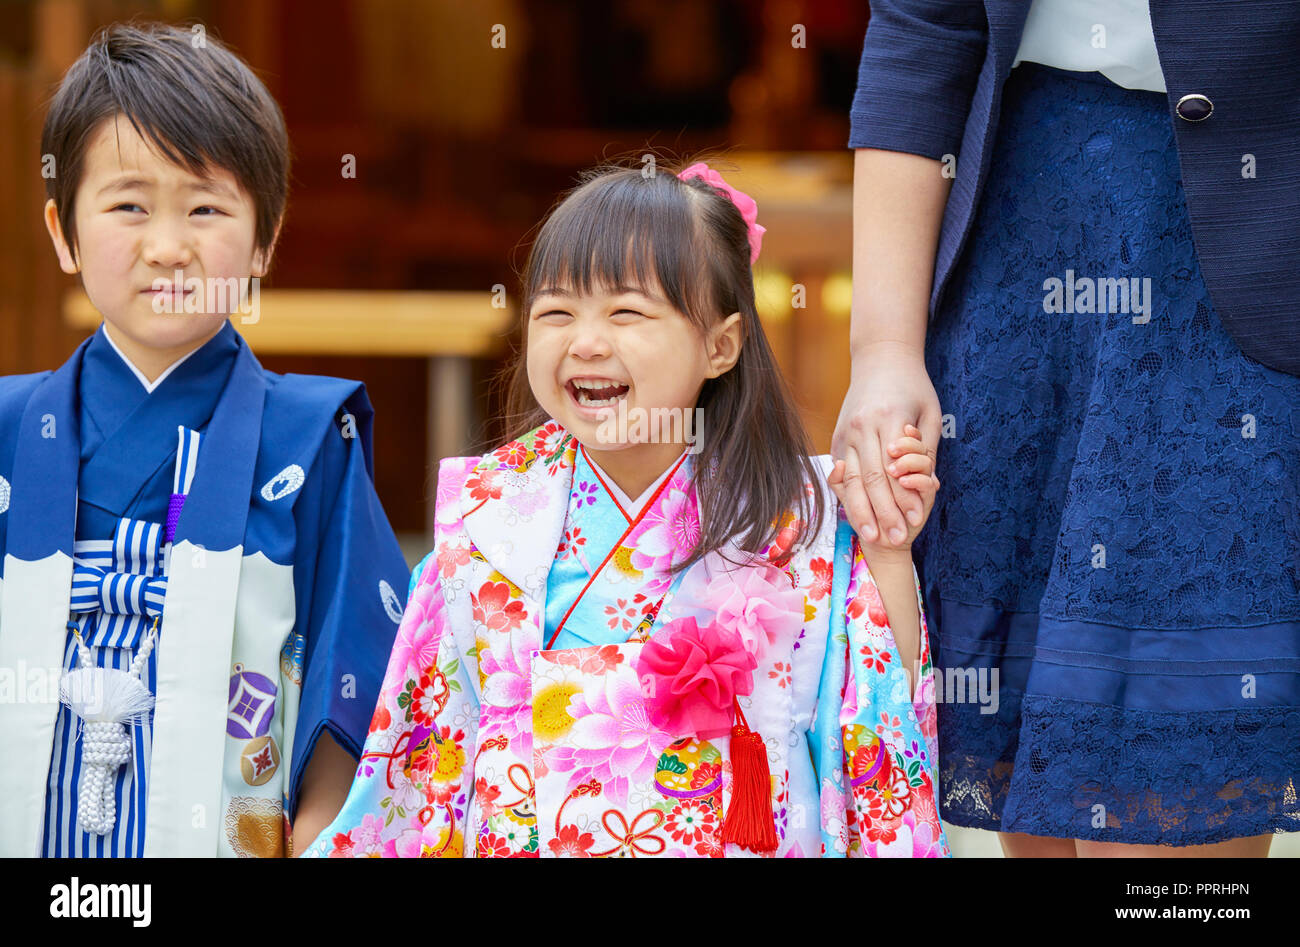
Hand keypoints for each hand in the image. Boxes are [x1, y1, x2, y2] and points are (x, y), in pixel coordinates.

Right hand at [829, 343, 941, 549]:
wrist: (881, 357)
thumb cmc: (913, 385)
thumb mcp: (930, 412)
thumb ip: (926, 448)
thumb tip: (925, 483)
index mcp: (888, 419)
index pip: (894, 469)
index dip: (903, 498)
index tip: (915, 519)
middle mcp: (862, 427)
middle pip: (871, 479)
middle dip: (883, 513)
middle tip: (894, 538)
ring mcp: (845, 432)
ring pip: (852, 480)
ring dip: (861, 511)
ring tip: (872, 535)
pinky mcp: (836, 438)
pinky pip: (843, 473)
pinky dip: (848, 496)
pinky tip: (855, 515)